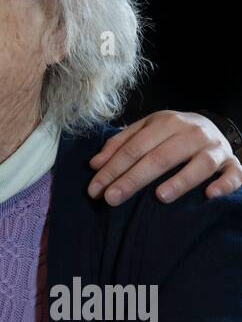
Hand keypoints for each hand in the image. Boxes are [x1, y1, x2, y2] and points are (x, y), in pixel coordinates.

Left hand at [87, 110, 241, 205]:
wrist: (213, 128)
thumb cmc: (172, 134)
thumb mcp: (146, 131)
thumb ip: (120, 144)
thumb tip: (94, 164)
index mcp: (166, 122)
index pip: (135, 148)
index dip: (112, 169)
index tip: (95, 189)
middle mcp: (191, 133)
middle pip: (160, 157)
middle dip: (133, 179)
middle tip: (112, 199)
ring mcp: (214, 148)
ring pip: (199, 164)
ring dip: (181, 180)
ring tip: (160, 197)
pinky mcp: (232, 164)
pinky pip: (232, 174)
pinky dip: (223, 184)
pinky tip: (209, 195)